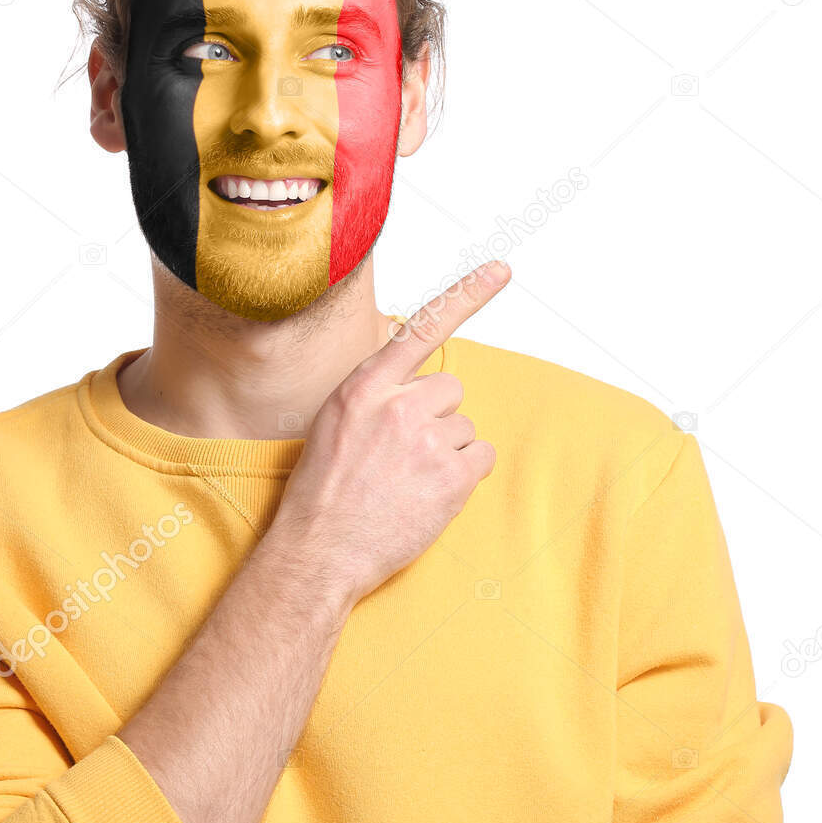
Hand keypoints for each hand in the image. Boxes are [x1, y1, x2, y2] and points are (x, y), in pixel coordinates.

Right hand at [269, 261, 510, 605]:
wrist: (320, 551)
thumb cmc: (324, 490)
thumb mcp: (335, 423)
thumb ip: (376, 397)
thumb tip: (422, 392)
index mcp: (364, 387)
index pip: (420, 329)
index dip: (465, 296)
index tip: (501, 271)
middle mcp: (398, 407)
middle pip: (449, 389)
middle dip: (436, 418)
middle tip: (403, 455)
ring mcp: (428, 442)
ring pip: (465, 429)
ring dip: (447, 452)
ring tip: (408, 482)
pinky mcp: (452, 479)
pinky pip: (482, 458)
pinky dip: (465, 476)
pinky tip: (430, 494)